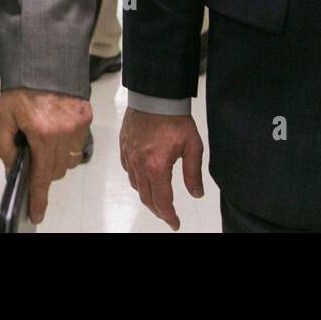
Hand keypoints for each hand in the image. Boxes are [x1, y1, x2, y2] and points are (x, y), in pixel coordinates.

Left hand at [0, 87, 91, 224]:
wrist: (43, 60)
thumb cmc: (23, 86)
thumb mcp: (5, 117)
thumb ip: (6, 147)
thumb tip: (12, 168)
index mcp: (43, 133)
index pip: (42, 176)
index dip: (39, 199)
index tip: (37, 214)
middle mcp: (64, 132)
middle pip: (56, 171)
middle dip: (44, 171)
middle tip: (33, 156)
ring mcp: (78, 125)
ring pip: (70, 160)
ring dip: (57, 159)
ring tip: (45, 140)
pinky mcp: (86, 116)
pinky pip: (79, 143)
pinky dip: (68, 144)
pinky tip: (56, 130)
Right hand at [119, 107, 204, 229]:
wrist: (155, 95)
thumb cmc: (174, 118)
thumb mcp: (192, 145)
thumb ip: (193, 173)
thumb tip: (196, 193)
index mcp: (157, 166)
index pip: (162, 200)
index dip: (169, 216)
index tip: (175, 224)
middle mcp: (139, 164)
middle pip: (146, 197)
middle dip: (158, 210)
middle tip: (168, 216)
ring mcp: (129, 155)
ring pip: (136, 185)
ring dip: (147, 196)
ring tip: (157, 199)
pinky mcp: (124, 146)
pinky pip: (128, 170)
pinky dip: (136, 179)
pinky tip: (144, 178)